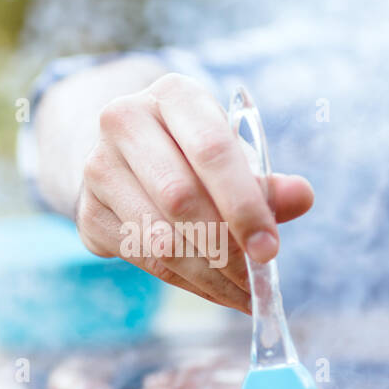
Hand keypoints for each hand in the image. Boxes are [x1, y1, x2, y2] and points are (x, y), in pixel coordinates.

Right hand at [74, 73, 312, 311]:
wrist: (130, 157)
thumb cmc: (196, 153)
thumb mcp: (234, 154)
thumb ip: (265, 180)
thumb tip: (301, 197)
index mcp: (172, 94)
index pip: (211, 150)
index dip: (243, 204)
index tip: (270, 249)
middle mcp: (124, 121)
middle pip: (180, 198)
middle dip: (226, 249)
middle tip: (258, 282)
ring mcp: (98, 167)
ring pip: (159, 238)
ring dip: (209, 276)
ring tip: (244, 294)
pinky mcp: (88, 212)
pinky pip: (143, 260)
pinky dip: (188, 283)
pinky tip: (216, 290)